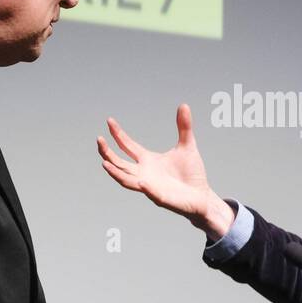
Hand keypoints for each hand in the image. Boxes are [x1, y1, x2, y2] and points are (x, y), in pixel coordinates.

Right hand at [97, 103, 234, 239]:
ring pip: (127, 180)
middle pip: (119, 163)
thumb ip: (184, 127)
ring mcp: (150, 186)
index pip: (127, 146)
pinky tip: (142, 182)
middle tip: (99, 140)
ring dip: (116, 172)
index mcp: (148, 160)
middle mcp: (144, 172)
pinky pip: (152, 193)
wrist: (202, 196)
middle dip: (108, 152)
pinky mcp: (162, 198)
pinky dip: (146, 188)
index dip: (117, 134)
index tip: (109, 121)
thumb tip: (184, 105)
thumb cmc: (192, 173)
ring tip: (105, 163)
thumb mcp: (187, 146)